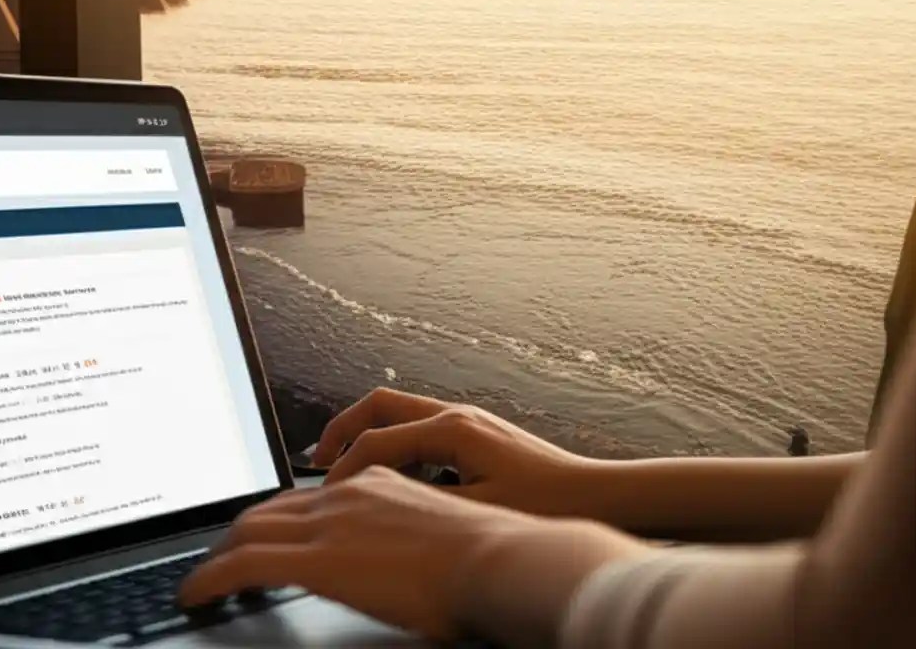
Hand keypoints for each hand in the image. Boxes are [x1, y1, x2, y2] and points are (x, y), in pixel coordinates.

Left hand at [178, 466, 649, 642]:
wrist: (503, 560)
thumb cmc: (491, 558)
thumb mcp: (445, 534)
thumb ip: (414, 538)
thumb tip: (411, 564)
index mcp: (377, 483)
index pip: (309, 496)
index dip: (279, 516)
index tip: (265, 534)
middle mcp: (346, 492)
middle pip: (270, 507)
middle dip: (237, 532)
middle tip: (219, 557)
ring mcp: (329, 521)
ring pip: (247, 529)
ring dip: (218, 554)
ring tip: (204, 576)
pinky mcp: (316, 557)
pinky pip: (242, 564)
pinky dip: (210, 577)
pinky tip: (197, 593)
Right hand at [314, 388, 600, 516]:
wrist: (597, 494)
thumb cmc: (546, 504)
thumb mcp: (476, 510)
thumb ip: (421, 501)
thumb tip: (374, 498)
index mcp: (451, 430)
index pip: (376, 442)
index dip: (343, 469)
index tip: (325, 497)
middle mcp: (455, 415)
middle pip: (379, 406)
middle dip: (343, 431)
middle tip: (318, 461)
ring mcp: (466, 420)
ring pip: (398, 414)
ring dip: (368, 436)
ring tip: (350, 471)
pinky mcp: (476, 433)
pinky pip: (419, 429)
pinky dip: (396, 447)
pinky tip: (397, 480)